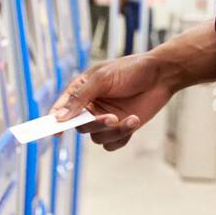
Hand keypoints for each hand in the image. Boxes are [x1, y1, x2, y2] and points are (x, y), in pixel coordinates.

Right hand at [51, 53, 176, 150]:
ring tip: (131, 118)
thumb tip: (59, 117)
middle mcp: (91, 107)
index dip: (55, 121)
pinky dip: (122, 136)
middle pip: (81, 127)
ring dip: (114, 132)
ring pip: (97, 138)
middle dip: (96, 125)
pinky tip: (134, 121)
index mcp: (81, 91)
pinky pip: (112, 144)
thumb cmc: (130, 70)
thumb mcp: (102, 78)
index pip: (62, 109)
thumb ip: (80, 97)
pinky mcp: (121, 129)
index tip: (54, 132)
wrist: (161, 75)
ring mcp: (105, 119)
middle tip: (111, 118)